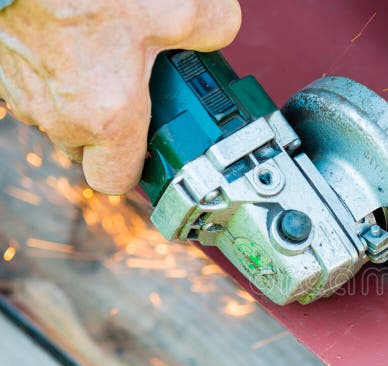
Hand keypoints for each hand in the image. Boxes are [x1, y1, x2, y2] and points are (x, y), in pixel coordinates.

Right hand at [0, 0, 240, 193]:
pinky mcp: (1, 58)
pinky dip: (56, 64)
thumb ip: (212, 28)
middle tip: (140, 88)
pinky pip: (34, 78)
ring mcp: (20, 86)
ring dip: (84, 93)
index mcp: (105, 116)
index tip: (157, 145)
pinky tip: (77, 27)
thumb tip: (218, 29)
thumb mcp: (179, 6)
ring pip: (58, 112)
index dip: (138, 168)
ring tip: (109, 49)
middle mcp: (56, 112)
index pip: (115, 180)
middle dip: (117, 124)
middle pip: (89, 146)